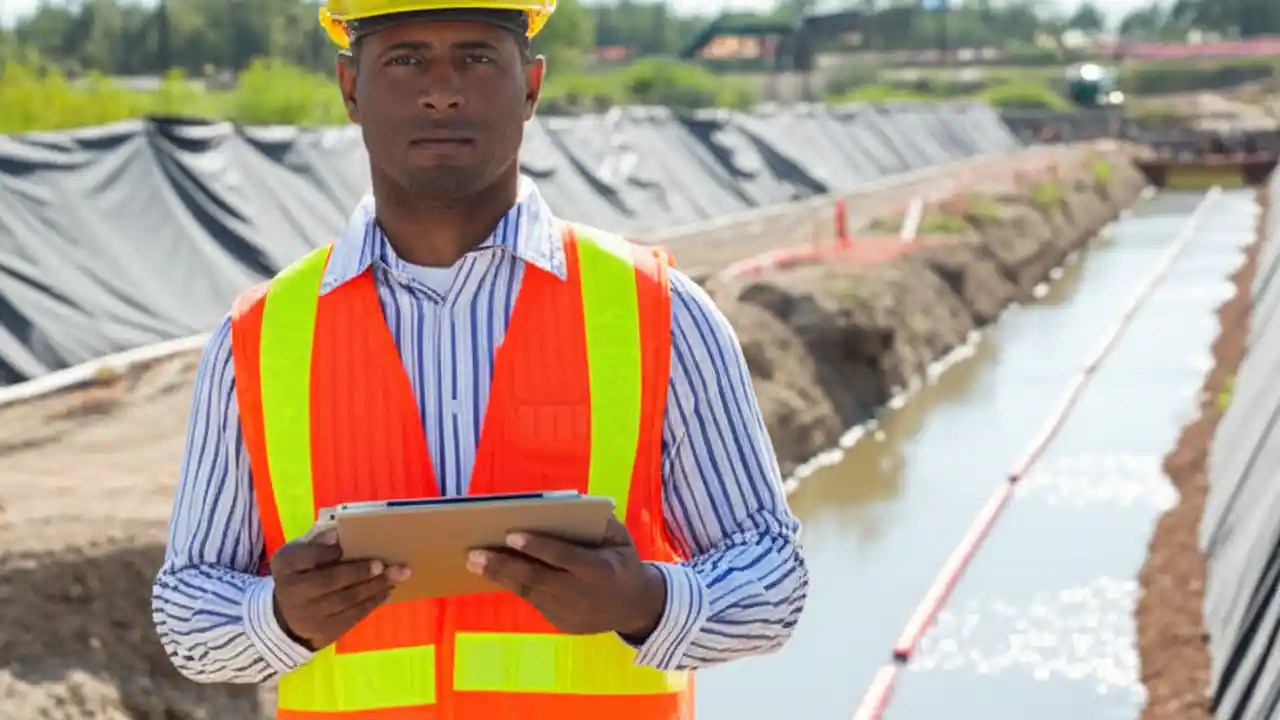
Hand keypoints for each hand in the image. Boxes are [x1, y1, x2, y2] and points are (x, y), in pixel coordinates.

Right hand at [270, 529, 411, 650]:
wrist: (287, 617)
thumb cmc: (301, 574)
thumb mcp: (299, 554)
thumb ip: (317, 542)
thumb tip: (337, 532)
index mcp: (285, 565)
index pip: (301, 557)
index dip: (322, 552)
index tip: (341, 545)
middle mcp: (293, 592)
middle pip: (328, 581)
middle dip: (358, 572)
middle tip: (383, 564)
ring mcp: (309, 615)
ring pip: (345, 600)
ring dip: (374, 587)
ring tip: (396, 575)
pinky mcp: (325, 631)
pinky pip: (352, 616)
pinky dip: (372, 602)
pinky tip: (387, 590)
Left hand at [467, 516, 666, 639]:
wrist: (635, 607)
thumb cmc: (623, 563)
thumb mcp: (621, 540)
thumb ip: (601, 524)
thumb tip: (571, 507)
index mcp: (599, 570)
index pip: (564, 557)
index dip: (538, 546)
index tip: (511, 535)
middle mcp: (582, 594)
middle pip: (537, 578)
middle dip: (504, 565)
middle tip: (474, 553)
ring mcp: (570, 613)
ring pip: (529, 592)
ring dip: (500, 577)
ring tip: (475, 562)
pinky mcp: (561, 623)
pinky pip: (533, 601)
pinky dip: (513, 586)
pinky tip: (494, 573)